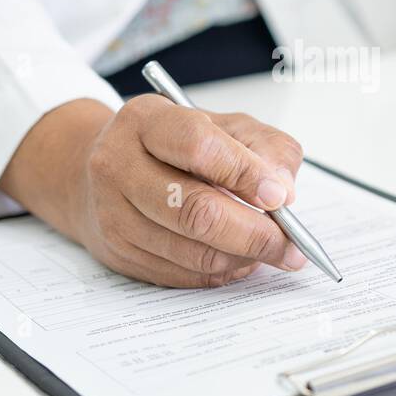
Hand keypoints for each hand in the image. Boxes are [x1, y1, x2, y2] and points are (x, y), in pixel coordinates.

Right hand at [0, 96, 306, 287]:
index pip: (199, 147)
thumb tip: (284, 191)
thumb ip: (263, 146)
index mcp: (147, 121)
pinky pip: (181, 274)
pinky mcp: (117, 252)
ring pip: (191, 251)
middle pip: (194, 210)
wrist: (105, 170)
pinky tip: (238, 259)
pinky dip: (221, 272)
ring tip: (270, 252)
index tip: (280, 196)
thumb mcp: (221, 125)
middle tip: (290, 243)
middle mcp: (119, 165)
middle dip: (254, 233)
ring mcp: (113, 213)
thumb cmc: (172, 146)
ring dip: (242, 258)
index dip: (246, 174)